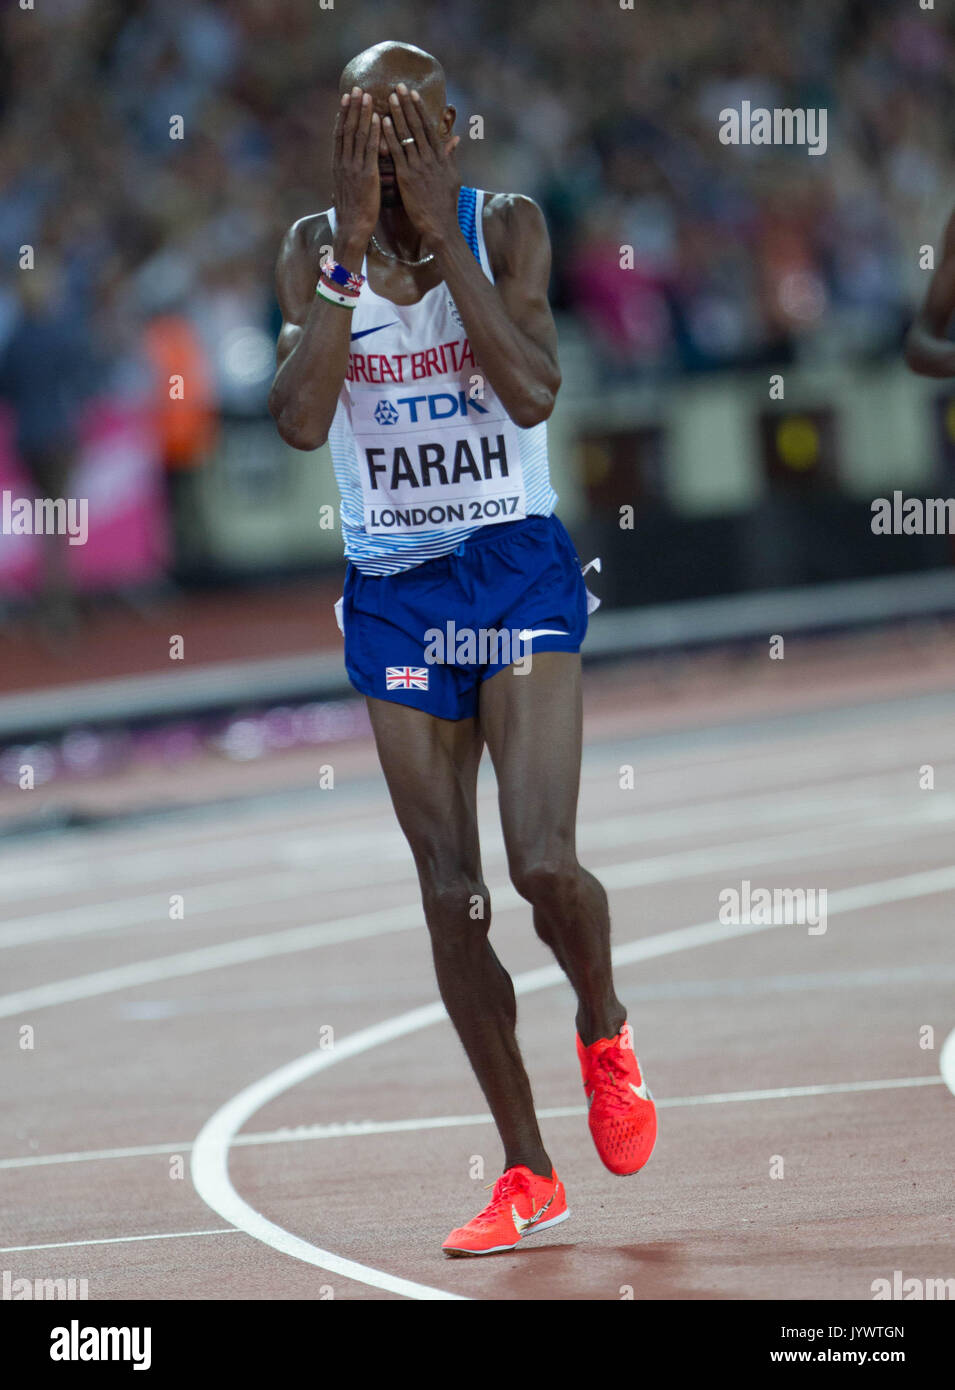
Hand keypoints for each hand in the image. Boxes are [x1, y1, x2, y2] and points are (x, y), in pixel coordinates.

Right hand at [332, 87, 379, 264]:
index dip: (343, 114)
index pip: (340, 134)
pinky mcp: (366, 175)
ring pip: (357, 135)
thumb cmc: (352, 213)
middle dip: (352, 107)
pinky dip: (373, 131)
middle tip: (357, 88)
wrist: (352, 229)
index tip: (347, 97)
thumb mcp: (347, 190)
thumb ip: (347, 176)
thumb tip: (346, 170)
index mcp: (338, 165)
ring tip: (367, 95)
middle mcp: (343, 163)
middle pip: (347, 129)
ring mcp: (353, 168)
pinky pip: (369, 149)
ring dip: (362, 113)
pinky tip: (378, 117)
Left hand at [382, 84, 461, 244]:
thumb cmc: (445, 204)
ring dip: (397, 114)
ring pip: (406, 134)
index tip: (414, 94)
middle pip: (417, 125)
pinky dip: (390, 135)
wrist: (440, 225)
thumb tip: (456, 140)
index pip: (429, 127)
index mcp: (441, 157)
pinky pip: (397, 151)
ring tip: (389, 97)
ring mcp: (418, 166)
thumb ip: (451, 157)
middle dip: (407, 105)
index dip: (420, 109)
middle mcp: (430, 158)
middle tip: (398, 86)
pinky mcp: (407, 177)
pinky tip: (383, 121)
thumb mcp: (453, 178)